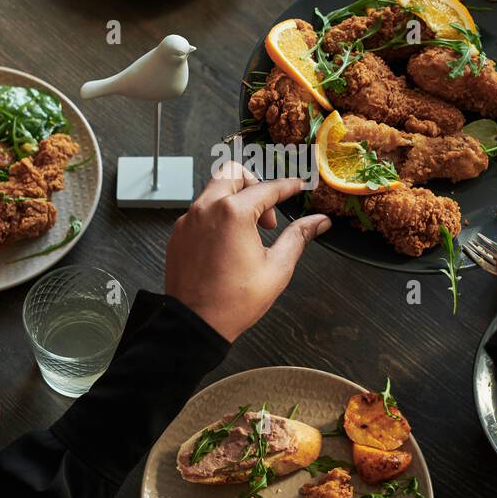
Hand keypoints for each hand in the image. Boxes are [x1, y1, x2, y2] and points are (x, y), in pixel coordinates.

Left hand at [165, 163, 330, 341]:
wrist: (195, 324)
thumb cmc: (234, 301)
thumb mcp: (277, 268)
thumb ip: (298, 237)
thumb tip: (318, 221)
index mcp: (233, 213)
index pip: (267, 188)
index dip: (287, 186)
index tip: (297, 187)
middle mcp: (206, 209)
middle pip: (233, 173)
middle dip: (254, 185)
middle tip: (267, 211)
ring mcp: (188, 220)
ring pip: (213, 190)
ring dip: (235, 199)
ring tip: (249, 230)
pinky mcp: (178, 233)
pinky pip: (199, 210)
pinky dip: (217, 215)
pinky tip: (228, 241)